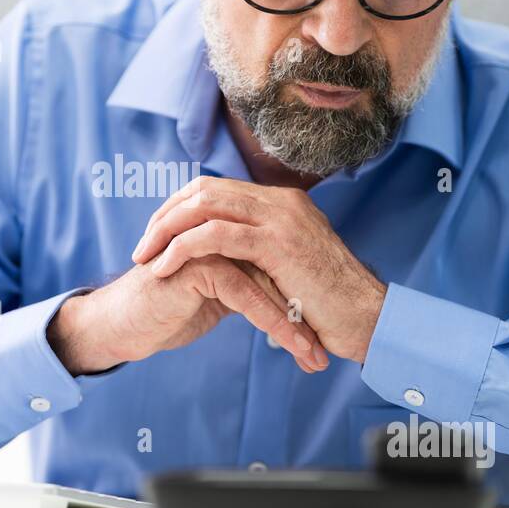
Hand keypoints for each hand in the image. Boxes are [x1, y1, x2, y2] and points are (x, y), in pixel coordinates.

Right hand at [47, 255, 329, 375]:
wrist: (126, 323)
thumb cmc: (170, 311)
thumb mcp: (221, 297)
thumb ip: (250, 284)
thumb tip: (291, 297)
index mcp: (232, 234)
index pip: (281, 264)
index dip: (305, 301)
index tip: (329, 338)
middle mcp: (224, 231)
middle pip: (279, 271)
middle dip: (307, 315)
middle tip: (330, 351)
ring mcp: (210, 242)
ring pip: (267, 282)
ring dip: (294, 324)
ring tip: (314, 356)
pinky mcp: (198, 261)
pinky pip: (245, 292)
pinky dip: (271, 321)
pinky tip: (290, 345)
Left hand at [131, 177, 387, 363]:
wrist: (367, 319)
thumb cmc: (330, 306)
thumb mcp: (290, 269)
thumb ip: (260, 255)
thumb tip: (224, 260)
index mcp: (283, 203)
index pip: (217, 188)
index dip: (180, 209)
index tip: (157, 236)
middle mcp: (281, 201)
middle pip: (204, 190)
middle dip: (165, 217)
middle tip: (141, 247)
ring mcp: (280, 218)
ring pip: (204, 206)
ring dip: (166, 231)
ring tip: (144, 259)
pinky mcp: (276, 243)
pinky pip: (215, 235)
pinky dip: (182, 248)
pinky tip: (165, 268)